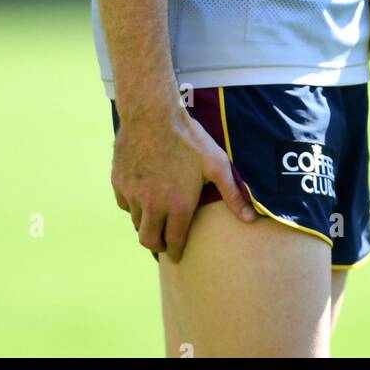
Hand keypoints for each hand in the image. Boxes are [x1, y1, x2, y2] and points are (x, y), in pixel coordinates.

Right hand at [111, 101, 257, 262]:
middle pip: (150, 241)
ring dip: (146, 225)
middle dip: (158, 246)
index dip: (176, 252)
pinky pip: (124, 204)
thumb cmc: (188, 138)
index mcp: (178, 206)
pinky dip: (133, 206)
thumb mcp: (216, 163)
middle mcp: (153, 207)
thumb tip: (250, 218)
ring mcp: (133, 195)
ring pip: (136, 223)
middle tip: (164, 243)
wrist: (152, 114)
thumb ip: (232, 193)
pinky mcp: (119, 183)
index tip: (177, 255)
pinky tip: (142, 196)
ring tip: (156, 218)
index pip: (174, 242)